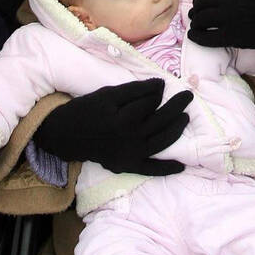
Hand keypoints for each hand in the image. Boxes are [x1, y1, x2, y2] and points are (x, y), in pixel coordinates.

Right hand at [34, 79, 191, 174]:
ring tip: (186, 118)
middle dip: (177, 106)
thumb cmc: (86, 110)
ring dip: (177, 130)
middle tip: (188, 96)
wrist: (66, 135)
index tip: (162, 85)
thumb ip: (135, 90)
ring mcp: (130, 155)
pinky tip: (182, 166)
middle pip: (161, 121)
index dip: (157, 92)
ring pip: (162, 142)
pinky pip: (151, 169)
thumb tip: (161, 85)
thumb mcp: (108, 94)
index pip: (151, 103)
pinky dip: (166, 169)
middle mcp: (130, 139)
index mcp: (124, 119)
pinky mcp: (127, 166)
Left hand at [189, 0, 254, 68]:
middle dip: (197, 8)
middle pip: (204, 1)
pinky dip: (197, 37)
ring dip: (196, 22)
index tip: (207, 3)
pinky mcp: (231, 36)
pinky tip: (194, 37)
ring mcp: (230, 18)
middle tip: (195, 15)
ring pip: (202, 17)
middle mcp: (233, 0)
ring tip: (195, 27)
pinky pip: (206, 36)